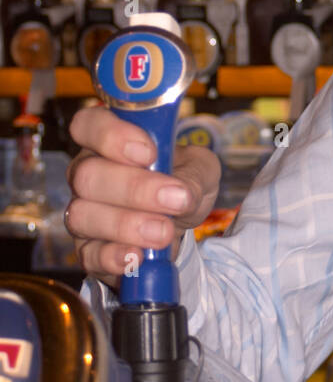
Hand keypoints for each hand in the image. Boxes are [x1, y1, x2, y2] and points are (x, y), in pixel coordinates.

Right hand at [65, 105, 220, 287]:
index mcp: (109, 142)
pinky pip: (88, 255)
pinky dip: (114, 257)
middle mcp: (88, 173)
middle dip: (133, 188)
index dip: (111, 135)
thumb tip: (181, 194)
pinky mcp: (88, 250)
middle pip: (86, 174)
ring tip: (163, 232)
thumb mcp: (201, 170)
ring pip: (83, 215)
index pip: (88, 125)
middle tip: (173, 200)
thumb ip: (194, 174)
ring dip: (127, 225)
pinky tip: (137, 256)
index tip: (148, 152)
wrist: (181, 224)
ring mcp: (83, 212)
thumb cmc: (181, 183)